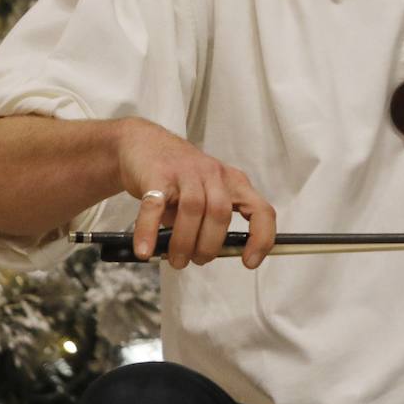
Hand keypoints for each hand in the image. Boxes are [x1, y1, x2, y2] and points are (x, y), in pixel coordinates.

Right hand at [116, 118, 275, 270]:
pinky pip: (154, 206)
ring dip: (184, 243)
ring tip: (175, 260)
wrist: (143, 141)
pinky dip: (149, 231)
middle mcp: (212, 174)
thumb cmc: (177, 178)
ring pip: (193, 209)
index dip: (260, 238)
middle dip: (208, 246)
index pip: (260, 210)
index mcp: (232, 182)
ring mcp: (184, 171)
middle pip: (220, 213)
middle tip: (193, 260)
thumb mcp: (204, 196)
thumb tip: (204, 255)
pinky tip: (144, 251)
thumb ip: (208, 222)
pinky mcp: (155, 174)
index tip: (249, 262)